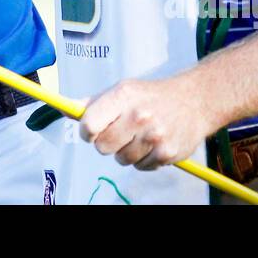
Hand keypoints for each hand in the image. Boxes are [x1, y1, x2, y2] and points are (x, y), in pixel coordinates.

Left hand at [79, 75, 213, 170]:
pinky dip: (144, 159)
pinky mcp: (166, 153)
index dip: (86, 131)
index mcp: (123, 96)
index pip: (89, 124)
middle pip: (102, 146)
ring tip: (140, 136)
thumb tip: (63, 109)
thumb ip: (91, 103)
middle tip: (121, 131)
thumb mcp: (121, 90)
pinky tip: (153, 143)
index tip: (91, 130)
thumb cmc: (150, 96)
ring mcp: (154, 135)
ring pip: (121, 159)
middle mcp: (138, 115)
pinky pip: (140, 167)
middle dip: (107, 142)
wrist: (194, 101)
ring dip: (126, 151)